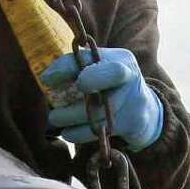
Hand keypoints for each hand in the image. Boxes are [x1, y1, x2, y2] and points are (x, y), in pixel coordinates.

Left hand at [42, 48, 164, 151]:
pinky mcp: (131, 123)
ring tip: (55, 118)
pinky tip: (67, 132)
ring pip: (101, 108)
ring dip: (70, 116)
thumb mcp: (98, 70)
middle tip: (60, 93)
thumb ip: (75, 68)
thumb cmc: (111, 86)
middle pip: (112, 74)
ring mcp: (133, 100)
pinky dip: (78, 133)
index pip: (93, 55)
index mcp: (119, 59)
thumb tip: (47, 78)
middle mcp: (130, 76)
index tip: (46, 80)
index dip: (67, 66)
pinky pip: (101, 130)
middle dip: (88, 82)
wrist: (143, 112)